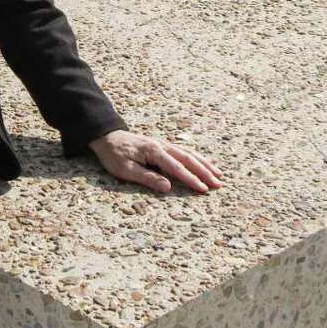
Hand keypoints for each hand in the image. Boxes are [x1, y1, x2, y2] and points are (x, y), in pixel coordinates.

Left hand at [87, 128, 224, 194]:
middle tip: (219, 185)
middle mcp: (162, 146)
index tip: (204, 190)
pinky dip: (198, 157)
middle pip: (189, 159)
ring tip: (219, 175)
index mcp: (154, 152)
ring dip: (205, 164)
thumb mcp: (125, 169)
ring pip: (189, 154)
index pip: (177, 168)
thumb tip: (168, 187)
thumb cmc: (114, 155)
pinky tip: (207, 161)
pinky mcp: (163, 146)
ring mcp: (164, 145)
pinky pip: (185, 151)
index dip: (191, 180)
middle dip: (205, 172)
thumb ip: (147, 177)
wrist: (107, 136)